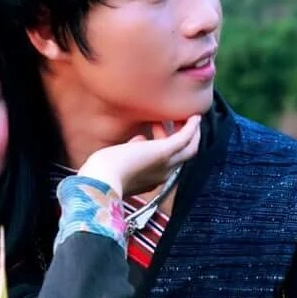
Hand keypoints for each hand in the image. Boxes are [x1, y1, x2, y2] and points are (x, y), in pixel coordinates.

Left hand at [78, 115, 200, 195]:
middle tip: (174, 122)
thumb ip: (131, 151)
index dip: (158, 146)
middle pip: (182, 156)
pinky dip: (191, 128)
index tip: (145, 135)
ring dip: (188, 131)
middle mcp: (162, 175)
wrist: (101, 181)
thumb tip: (140, 140)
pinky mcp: (164, 152)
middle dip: (180, 138)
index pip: (163, 162)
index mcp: (150, 179)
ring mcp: (166, 165)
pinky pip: (185, 139)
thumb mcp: (119, 160)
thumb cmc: (102, 172)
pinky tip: (194, 117)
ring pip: (189, 148)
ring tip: (182, 116)